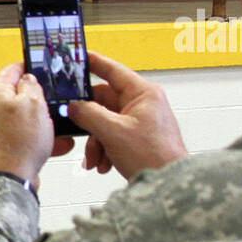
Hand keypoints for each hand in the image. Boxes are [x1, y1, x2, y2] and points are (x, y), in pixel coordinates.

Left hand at [0, 62, 55, 183]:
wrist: (8, 180)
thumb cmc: (16, 144)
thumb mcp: (34, 104)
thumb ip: (32, 86)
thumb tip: (29, 79)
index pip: (11, 71)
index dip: (29, 67)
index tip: (41, 67)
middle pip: (17, 97)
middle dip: (39, 101)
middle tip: (54, 103)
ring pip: (23, 119)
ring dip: (43, 123)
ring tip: (58, 128)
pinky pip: (22, 138)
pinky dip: (38, 140)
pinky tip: (56, 144)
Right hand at [68, 52, 187, 180]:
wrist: (168, 183)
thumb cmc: (154, 156)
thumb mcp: (113, 132)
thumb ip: (89, 114)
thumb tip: (74, 106)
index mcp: (143, 94)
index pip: (113, 70)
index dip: (94, 63)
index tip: (78, 57)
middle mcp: (142, 104)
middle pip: (103, 102)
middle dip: (89, 122)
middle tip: (78, 130)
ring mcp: (140, 120)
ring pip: (105, 122)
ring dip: (95, 141)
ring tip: (95, 159)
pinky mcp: (137, 136)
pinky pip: (112, 135)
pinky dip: (104, 149)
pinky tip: (103, 164)